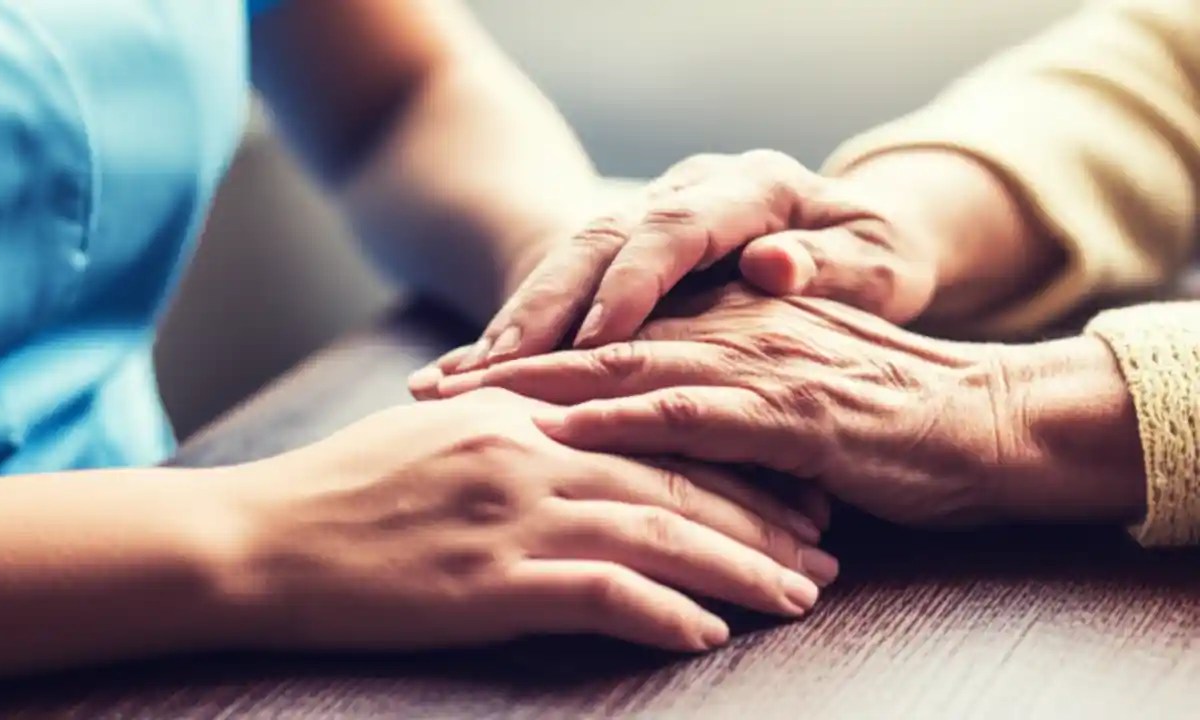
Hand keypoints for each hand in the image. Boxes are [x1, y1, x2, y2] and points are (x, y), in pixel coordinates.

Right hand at [216, 388, 834, 654]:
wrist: (258, 538)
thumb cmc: (345, 490)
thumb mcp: (440, 437)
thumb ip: (519, 431)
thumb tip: (588, 457)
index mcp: (527, 413)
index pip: (656, 429)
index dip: (732, 457)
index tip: (789, 484)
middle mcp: (534, 452)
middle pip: (677, 481)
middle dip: (763, 516)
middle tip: (827, 544)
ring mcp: (514, 513)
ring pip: (660, 533)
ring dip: (741, 567)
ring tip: (803, 595)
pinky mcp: (492, 580)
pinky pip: (602, 594)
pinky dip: (663, 613)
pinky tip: (710, 633)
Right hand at [419, 150, 938, 382]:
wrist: (856, 239)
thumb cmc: (877, 261)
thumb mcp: (880, 264)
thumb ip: (836, 266)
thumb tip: (773, 261)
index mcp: (756, 186)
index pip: (683, 226)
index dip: (636, 282)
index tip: (600, 338)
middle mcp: (691, 190)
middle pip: (604, 239)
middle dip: (549, 306)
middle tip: (504, 367)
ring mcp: (651, 216)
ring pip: (569, 261)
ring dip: (520, 323)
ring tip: (468, 378)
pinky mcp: (626, 251)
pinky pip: (562, 286)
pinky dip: (520, 331)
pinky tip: (473, 373)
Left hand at [428, 286, 1034, 527]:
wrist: (988, 424)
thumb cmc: (884, 423)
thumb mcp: (786, 405)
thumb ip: (720, 408)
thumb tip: (648, 435)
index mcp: (725, 327)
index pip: (609, 337)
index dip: (527, 357)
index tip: (454, 383)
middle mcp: (731, 332)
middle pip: (595, 344)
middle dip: (505, 368)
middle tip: (424, 392)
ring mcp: (758, 365)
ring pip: (627, 366)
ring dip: (539, 384)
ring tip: (465, 406)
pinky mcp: (791, 409)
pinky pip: (693, 409)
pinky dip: (625, 416)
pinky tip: (568, 427)